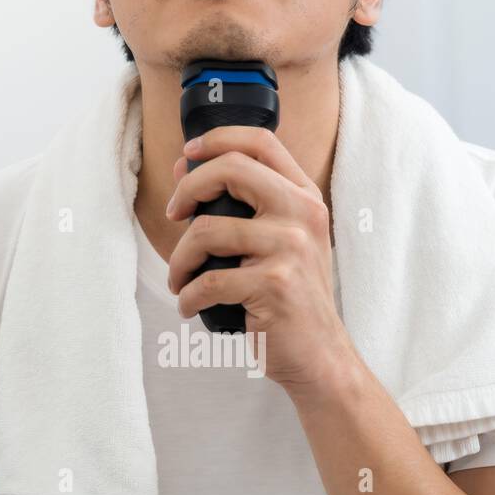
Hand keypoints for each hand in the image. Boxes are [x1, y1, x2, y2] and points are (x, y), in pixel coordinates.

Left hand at [164, 126, 358, 395]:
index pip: (261, 141)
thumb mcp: (280, 240)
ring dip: (180, 260)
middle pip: (231, 169)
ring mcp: (292, 248)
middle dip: (187, 190)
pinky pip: (209, 281)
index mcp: (303, 197)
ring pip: (207, 231)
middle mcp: (303, 214)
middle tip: (173, 215)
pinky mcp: (276, 284)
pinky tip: (191, 307)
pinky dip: (189, 297)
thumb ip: (242, 204)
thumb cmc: (289, 296)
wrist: (321, 355)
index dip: (217, 138)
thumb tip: (186, 166)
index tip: (188, 155)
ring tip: (180, 279)